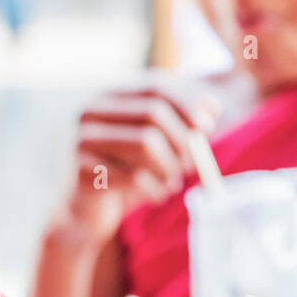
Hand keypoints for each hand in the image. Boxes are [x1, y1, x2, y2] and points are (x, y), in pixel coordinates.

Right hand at [59, 79, 220, 242]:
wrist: (87, 208)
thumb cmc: (127, 169)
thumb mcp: (158, 141)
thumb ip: (184, 120)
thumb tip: (213, 105)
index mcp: (109, 97)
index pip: (155, 88)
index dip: (187, 105)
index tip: (208, 128)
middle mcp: (91, 112)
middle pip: (153, 112)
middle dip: (181, 140)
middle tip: (190, 165)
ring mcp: (83, 139)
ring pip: (146, 142)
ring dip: (170, 166)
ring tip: (172, 182)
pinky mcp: (83, 168)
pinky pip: (134, 175)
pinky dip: (155, 189)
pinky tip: (156, 195)